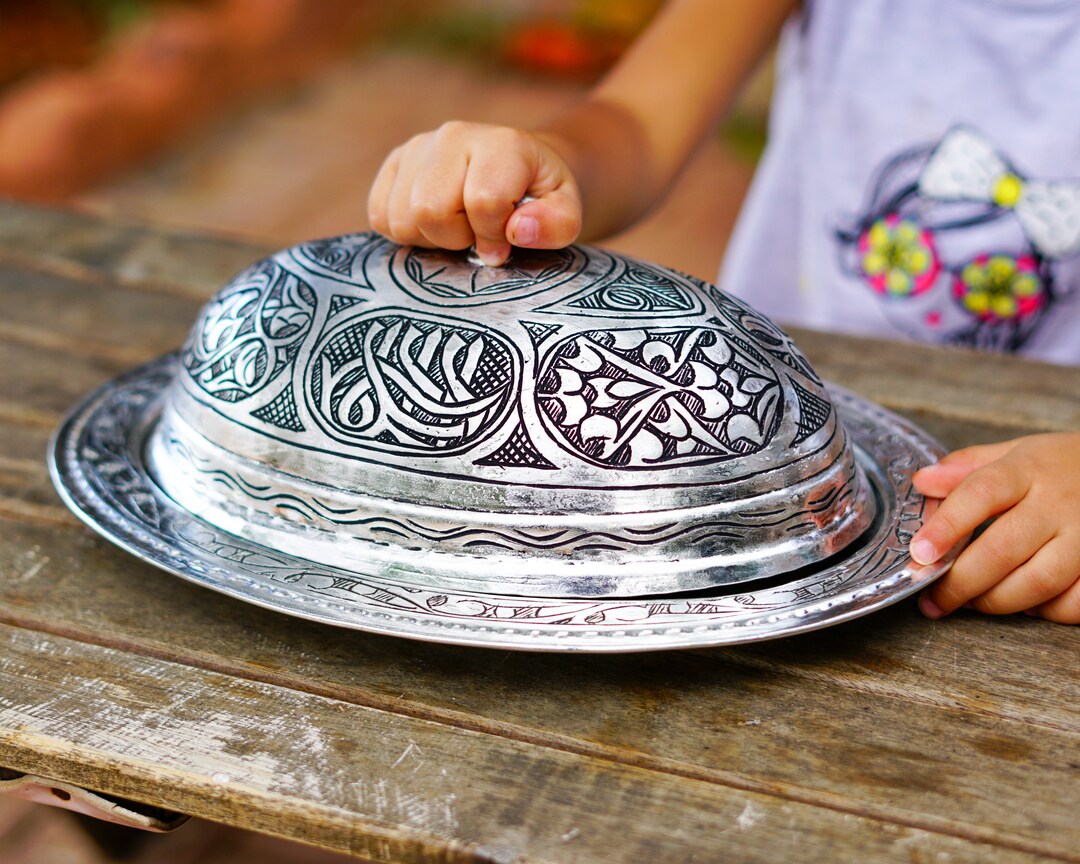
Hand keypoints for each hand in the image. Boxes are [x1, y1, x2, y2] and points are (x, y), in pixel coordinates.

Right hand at [367, 121, 582, 266]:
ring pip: (401, 218)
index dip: (492, 237)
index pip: (482, 202)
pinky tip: (433, 225)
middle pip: (430, 210)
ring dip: (430, 238)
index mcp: (502, 144)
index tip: (504, 244)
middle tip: (476, 235)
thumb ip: (555, 225)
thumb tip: (516, 231)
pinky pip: (379, 216)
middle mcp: (454, 135)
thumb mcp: (567, 214)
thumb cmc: (543, 199)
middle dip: (456, 238)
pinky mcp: (395, 163)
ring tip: (457, 227)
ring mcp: (419, 146)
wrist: (522, 171)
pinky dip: (404, 232)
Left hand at [910, 433, 1079, 623]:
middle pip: (1002, 549)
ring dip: (997, 601)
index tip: (919, 554)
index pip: (981, 494)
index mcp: (1028, 470)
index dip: (946, 526)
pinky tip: (1026, 605)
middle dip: (961, 582)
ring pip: (1038, 581)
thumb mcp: (1017, 452)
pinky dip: (1046, 611)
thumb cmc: (1064, 466)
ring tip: (972, 603)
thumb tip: (922, 482)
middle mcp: (1058, 504)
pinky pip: (1076, 602)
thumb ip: (968, 467)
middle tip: (935, 599)